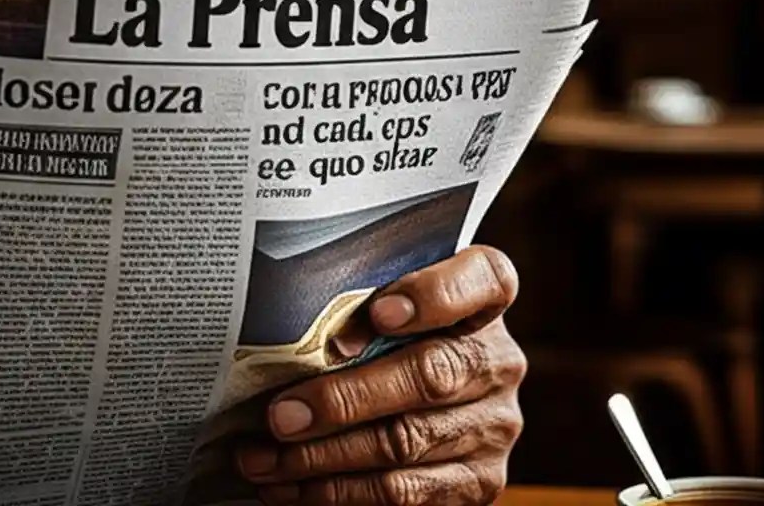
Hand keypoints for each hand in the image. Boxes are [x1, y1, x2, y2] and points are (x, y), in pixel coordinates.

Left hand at [235, 246, 526, 505]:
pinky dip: (337, 491)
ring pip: (405, 442)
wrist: (420, 408)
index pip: (483, 278)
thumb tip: (282, 339)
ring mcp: (493, 425)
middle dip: (345, 399)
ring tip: (264, 459)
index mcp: (485, 298)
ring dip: (323, 456)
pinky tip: (291, 485)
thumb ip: (355, 309)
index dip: (435, 294)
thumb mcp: (379, 311)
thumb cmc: (382, 343)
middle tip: (280, 415)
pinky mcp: (479, 481)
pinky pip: (402, 492)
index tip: (378, 312)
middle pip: (431, 375)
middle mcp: (498, 361)